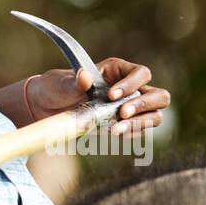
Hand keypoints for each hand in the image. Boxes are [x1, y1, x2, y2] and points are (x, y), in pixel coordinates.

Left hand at [26, 59, 170, 136]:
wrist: (46, 109)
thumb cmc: (56, 88)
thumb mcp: (62, 83)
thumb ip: (75, 82)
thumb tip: (84, 77)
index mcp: (118, 70)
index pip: (141, 73)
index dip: (131, 84)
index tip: (111, 95)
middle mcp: (130, 88)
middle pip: (159, 96)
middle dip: (144, 105)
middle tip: (122, 113)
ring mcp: (130, 108)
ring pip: (154, 115)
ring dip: (140, 123)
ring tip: (115, 130)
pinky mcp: (124, 125)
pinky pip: (140, 130)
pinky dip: (131, 133)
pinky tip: (113, 133)